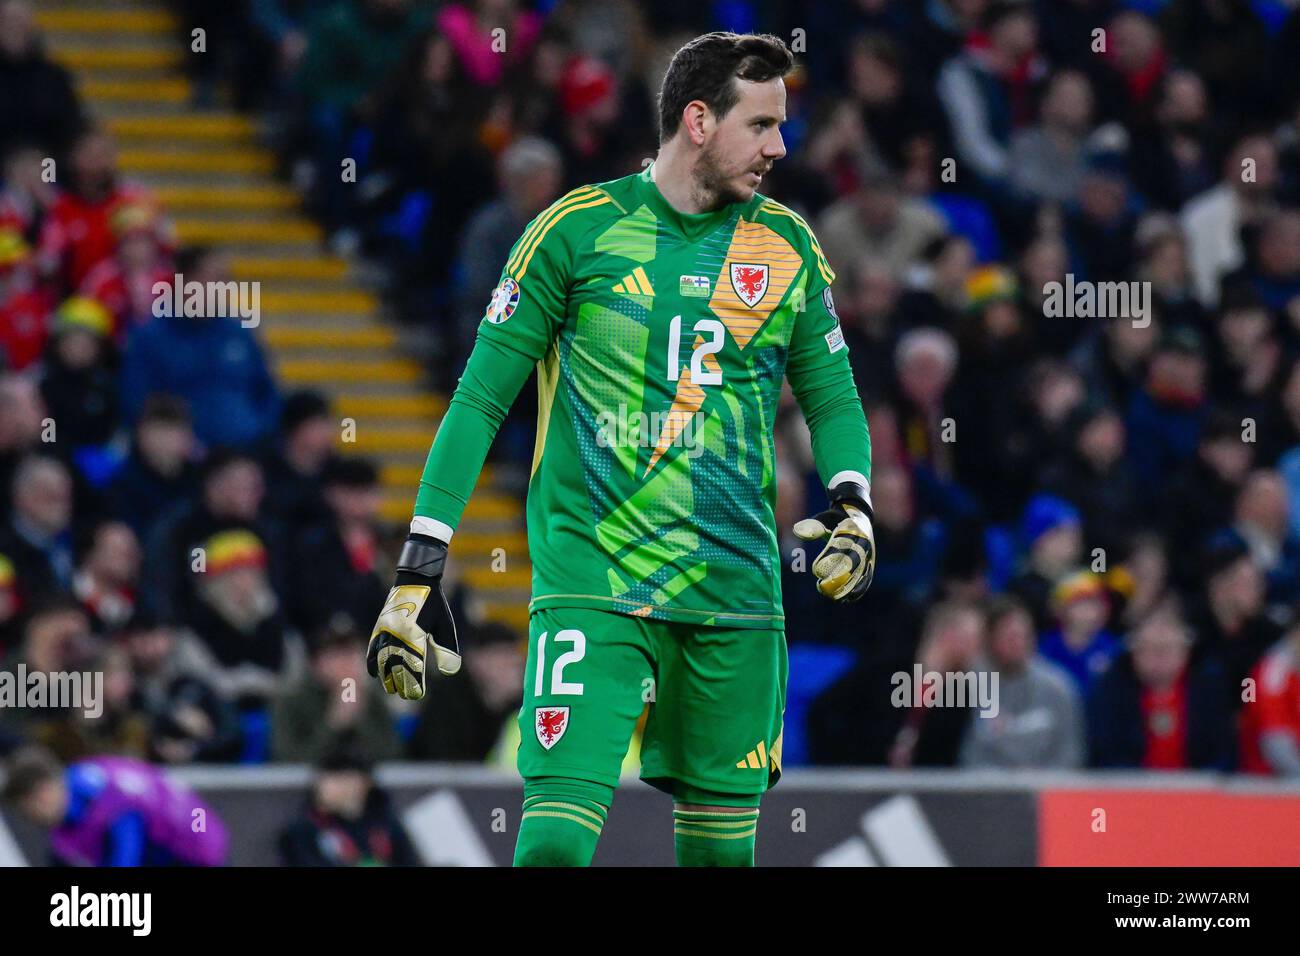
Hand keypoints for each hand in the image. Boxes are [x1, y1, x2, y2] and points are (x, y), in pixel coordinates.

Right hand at [367, 534, 461, 699]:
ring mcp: (384, 630)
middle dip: (401, 683)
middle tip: (407, 696)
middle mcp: (395, 633)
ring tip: (392, 690)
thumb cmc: (434, 602)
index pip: (413, 665)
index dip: (414, 682)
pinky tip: (374, 674)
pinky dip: (372, 662)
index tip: (418, 695)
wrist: (415, 577)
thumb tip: (450, 672)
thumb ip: (446, 649)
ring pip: (382, 660)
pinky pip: (372, 648)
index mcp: (413, 633)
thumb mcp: (444, 625)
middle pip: (396, 666)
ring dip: (386, 676)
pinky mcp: (379, 626)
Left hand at [793, 482, 875, 601]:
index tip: (816, 572)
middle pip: (852, 563)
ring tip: (834, 598)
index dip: (829, 560)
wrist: (857, 513)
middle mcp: (863, 543)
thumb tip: (797, 531)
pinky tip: (848, 599)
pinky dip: (859, 588)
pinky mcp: (871, 561)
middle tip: (822, 587)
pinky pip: (867, 577)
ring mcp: (869, 553)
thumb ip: (812, 525)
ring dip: (848, 587)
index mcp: (852, 530)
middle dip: (838, 577)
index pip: (840, 547)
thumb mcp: (824, 518)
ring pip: (860, 573)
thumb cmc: (835, 517)